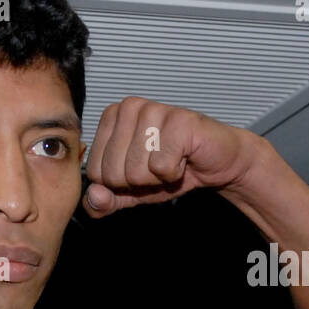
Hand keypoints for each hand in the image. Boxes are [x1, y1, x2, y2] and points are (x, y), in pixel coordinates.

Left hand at [81, 97, 260, 216]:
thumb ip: (105, 201)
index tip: (141, 169)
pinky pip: (160, 167)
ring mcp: (154, 110)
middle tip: (158, 166)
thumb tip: (94, 198)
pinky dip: (175, 173)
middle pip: (113, 173)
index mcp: (111, 118)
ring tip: (172, 161)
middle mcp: (129, 107)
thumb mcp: (130, 192)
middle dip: (139, 182)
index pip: (95, 173)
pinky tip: (184, 158)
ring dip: (158, 178)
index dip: (120, 184)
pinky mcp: (180, 120)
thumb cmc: (170, 170)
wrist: (214, 163)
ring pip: (135, 172)